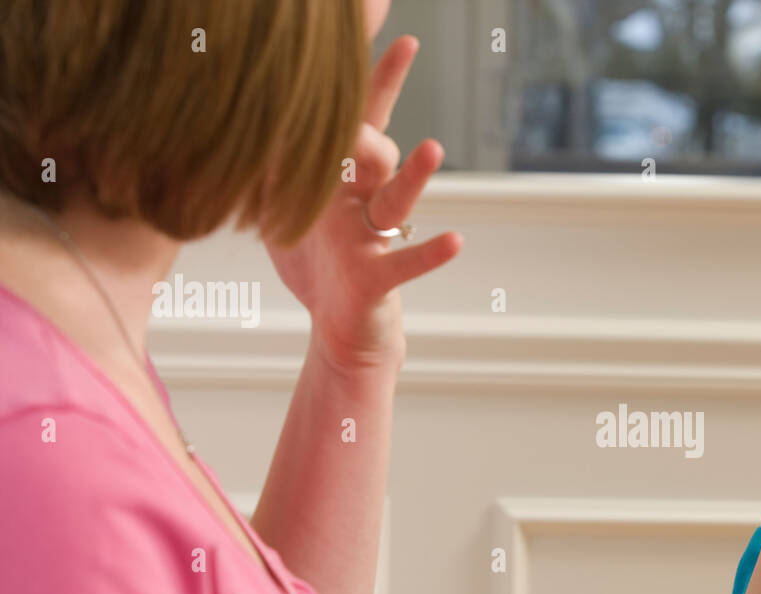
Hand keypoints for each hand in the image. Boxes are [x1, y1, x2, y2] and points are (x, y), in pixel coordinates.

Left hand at [264, 35, 462, 374]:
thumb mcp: (275, 196)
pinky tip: (456, 240)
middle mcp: (363, 195)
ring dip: (415, 175)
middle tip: (395, 56)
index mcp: (338, 171)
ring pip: (398, 198)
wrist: (339, 323)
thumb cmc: (314, 257)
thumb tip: (231, 100)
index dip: (370, 63)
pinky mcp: (379, 276)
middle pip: (375, 142)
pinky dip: (431, 254)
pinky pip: (408, 263)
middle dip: (382, 102)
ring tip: (432, 148)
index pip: (356, 107)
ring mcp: (375, 234)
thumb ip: (268, 153)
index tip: (383, 11)